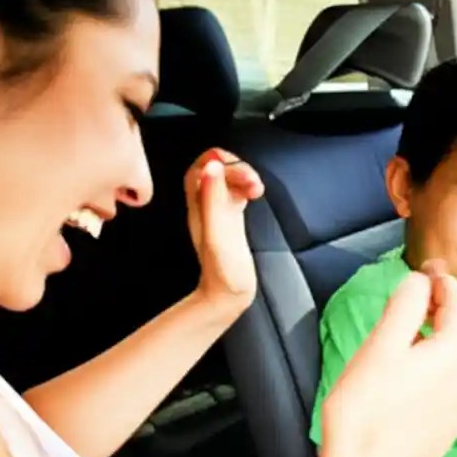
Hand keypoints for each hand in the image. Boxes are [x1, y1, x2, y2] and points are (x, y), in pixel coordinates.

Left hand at [185, 148, 264, 312]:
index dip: (217, 160)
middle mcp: (206, 206)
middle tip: (253, 182)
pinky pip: (236, 191)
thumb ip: (214, 198)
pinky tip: (255, 193)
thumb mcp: (218, 232)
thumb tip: (211, 166)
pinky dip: (247, 186)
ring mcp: (219, 212)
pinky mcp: (232, 220)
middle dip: (237, 167)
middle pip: (216, 170)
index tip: (235, 168)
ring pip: (228, 179)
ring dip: (245, 176)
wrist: (228, 296)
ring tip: (257, 189)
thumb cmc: (223, 272)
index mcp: (199, 206)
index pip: (200, 167)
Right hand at [318, 262, 456, 456]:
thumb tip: (420, 282)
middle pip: (456, 334)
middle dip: (436, 313)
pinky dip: (429, 375)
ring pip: (450, 364)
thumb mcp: (380, 346)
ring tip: (402, 341)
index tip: (426, 270)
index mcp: (453, 354)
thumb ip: (405, 305)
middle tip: (410, 300)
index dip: (441, 283)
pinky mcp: (446, 431)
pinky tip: (404, 381)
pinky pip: (444, 390)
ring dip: (431, 346)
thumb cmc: (364, 409)